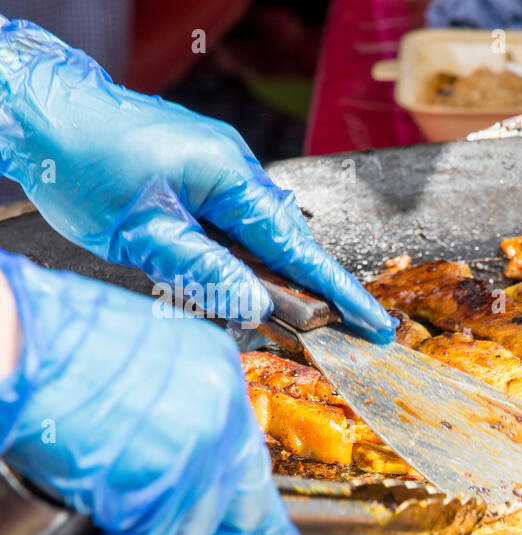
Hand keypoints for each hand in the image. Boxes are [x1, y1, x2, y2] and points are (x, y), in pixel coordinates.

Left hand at [0, 17, 394, 341]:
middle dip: (299, 288)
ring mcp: (217, 165)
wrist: (40, 109)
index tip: (374, 324)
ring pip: (253, 234)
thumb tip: (258, 309)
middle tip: (317, 330)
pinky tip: (207, 268)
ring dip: (253, 271)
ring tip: (244, 302)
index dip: (340, 293)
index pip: (298, 250)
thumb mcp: (143, 233)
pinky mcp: (197, 170)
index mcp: (231, 177)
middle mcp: (234, 166)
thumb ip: (205, 272)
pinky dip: (229, 251)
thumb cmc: (84, 162)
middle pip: (283, 243)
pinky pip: (230, 220)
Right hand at [0, 252, 307, 534]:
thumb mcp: (137, 362)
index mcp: (219, 377)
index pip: (257, 469)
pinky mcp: (155, 493)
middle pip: (238, 519)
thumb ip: (169, 413)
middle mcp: (223, 417)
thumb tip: (172, 472)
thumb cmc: (48, 345)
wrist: (8, 342)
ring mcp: (195, 458)